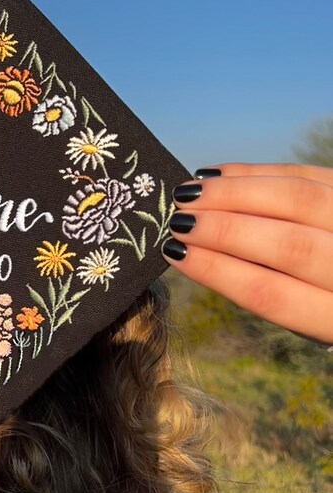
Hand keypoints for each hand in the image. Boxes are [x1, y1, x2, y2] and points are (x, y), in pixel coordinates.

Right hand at [162, 163, 332, 347]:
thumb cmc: (332, 301)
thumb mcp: (311, 320)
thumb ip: (269, 289)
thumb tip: (198, 249)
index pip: (272, 295)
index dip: (219, 272)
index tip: (174, 253)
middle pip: (289, 246)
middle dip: (224, 229)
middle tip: (176, 219)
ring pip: (300, 199)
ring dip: (236, 193)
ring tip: (188, 193)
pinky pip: (307, 173)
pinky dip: (259, 172)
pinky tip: (218, 175)